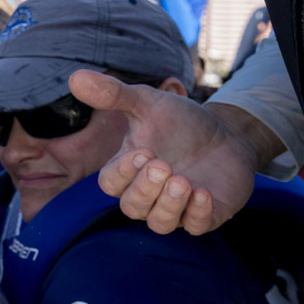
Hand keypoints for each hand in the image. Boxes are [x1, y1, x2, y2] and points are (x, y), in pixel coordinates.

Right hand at [68, 69, 258, 234]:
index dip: (122, 174)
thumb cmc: (180, 124)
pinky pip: (194, 227)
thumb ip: (113, 95)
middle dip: (145, 189)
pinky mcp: (204, 216)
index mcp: (128, 172)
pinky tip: (203, 193)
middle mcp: (148, 195)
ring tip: (183, 181)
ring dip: (168, 205)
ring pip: (159, 223)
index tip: (143, 153)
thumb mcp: (148, 104)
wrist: (226, 135)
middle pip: (131, 207)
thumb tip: (76, 77)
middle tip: (163, 165)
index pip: (111, 184)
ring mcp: (176, 208)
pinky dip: (197, 214)